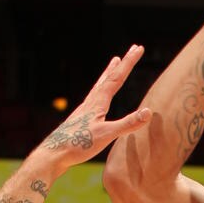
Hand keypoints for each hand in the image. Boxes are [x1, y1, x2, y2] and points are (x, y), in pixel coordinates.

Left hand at [40, 46, 151, 172]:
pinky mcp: (81, 118)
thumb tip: (148, 112)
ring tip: (114, 62)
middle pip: (109, 77)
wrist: (54, 154)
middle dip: (123, 63)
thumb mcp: (107, 135)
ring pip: (100, 85)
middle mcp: (91, 101)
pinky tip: (99, 95)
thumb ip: (128, 123)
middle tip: (132, 49)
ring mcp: (85, 109)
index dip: (129, 63)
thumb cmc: (79, 146)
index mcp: (98, 103)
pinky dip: (101, 89)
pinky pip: (94, 97)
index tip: (139, 48)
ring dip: (110, 72)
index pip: (117, 78)